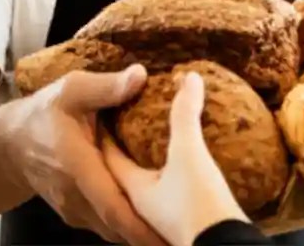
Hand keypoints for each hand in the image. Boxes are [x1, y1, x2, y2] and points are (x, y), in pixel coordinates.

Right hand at [9, 64, 166, 245]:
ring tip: (175, 237)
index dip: (141, 224)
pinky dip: (129, 225)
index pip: (113, 206)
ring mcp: (74, 209)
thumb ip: (106, 86)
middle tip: (182, 241)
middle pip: (117, 227)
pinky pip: (106, 224)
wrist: (11, 142)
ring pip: (112, 230)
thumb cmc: (45, 113)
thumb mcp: (73, 89)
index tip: (167, 235)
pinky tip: (156, 222)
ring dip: (141, 233)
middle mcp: (75, 197)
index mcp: (78, 168)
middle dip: (148, 236)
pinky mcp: (77, 212)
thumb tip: (141, 76)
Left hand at [103, 71, 244, 245]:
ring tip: (148, 148)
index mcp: (132, 190)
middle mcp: (141, 207)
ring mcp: (161, 219)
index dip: (105, 132)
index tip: (106, 109)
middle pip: (122, 175)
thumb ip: (184, 115)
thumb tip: (187, 78)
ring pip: (142, 190)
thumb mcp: (189, 153)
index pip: (109, 157)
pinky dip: (160, 182)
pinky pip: (161, 199)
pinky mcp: (182, 225)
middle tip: (125, 123)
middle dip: (121, 151)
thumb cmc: (198, 205)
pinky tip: (174, 176)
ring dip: (141, 170)